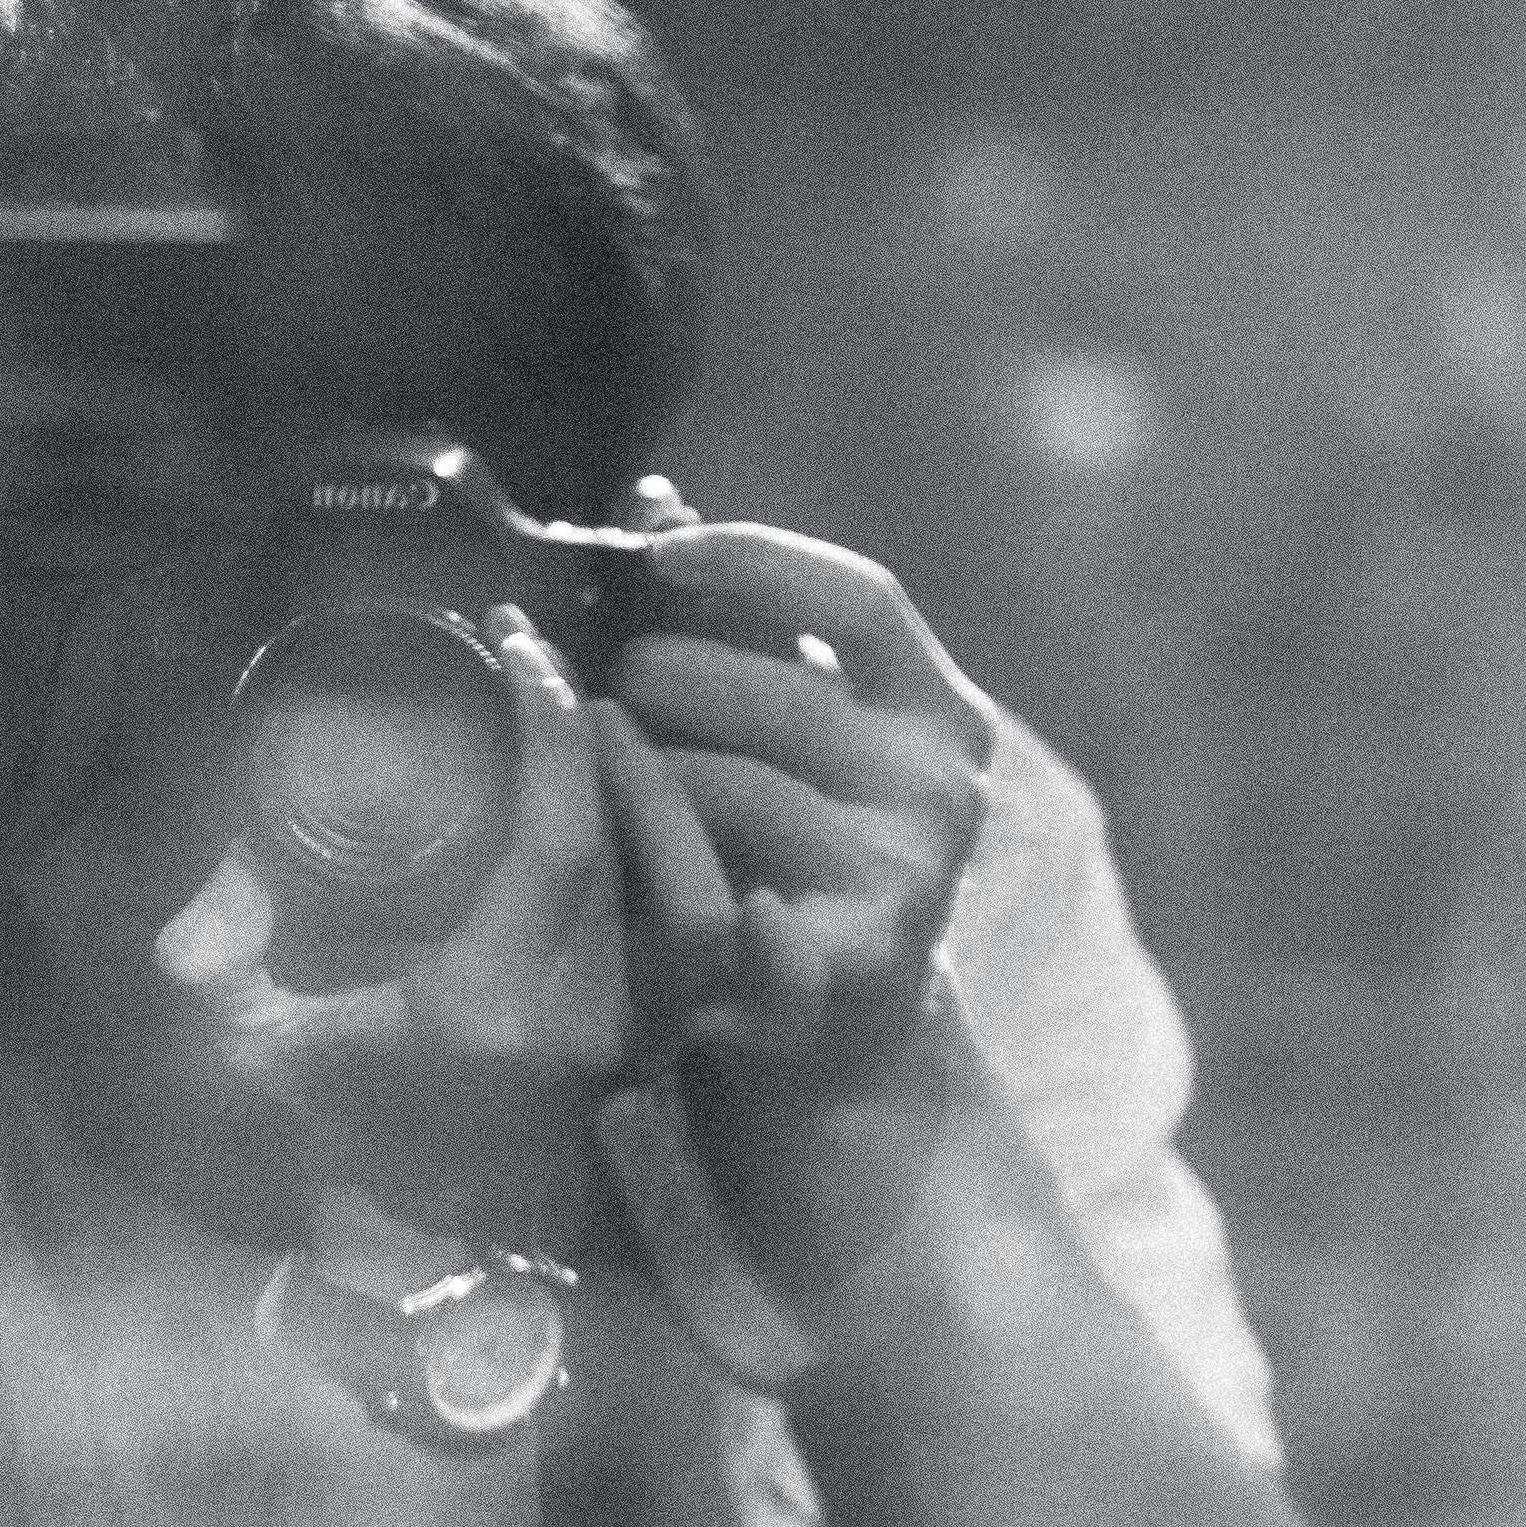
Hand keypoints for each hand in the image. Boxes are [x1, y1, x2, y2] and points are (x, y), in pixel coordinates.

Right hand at [149, 601, 740, 1242]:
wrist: (393, 1236)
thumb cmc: (315, 1119)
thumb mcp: (240, 1030)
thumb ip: (217, 948)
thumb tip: (203, 917)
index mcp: (482, 1012)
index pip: (556, 840)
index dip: (547, 726)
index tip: (514, 646)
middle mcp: (575, 1031)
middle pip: (632, 848)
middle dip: (601, 736)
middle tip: (549, 665)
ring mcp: (623, 1047)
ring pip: (687, 890)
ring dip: (654, 792)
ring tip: (596, 723)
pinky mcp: (642, 1050)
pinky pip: (696, 940)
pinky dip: (680, 860)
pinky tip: (639, 801)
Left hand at [610, 510, 994, 1094]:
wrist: (848, 1026)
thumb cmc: (798, 847)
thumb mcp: (793, 730)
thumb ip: (736, 622)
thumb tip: (653, 499)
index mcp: (938, 711)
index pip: (862, 599)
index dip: (760, 559)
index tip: (660, 548)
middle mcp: (940, 785)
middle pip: (783, 693)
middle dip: (667, 676)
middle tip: (600, 684)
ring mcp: (908, 875)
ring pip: (737, 792)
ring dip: (640, 776)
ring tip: (584, 769)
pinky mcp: (857, 962)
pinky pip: (748, 910)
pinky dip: (698, 893)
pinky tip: (642, 882)